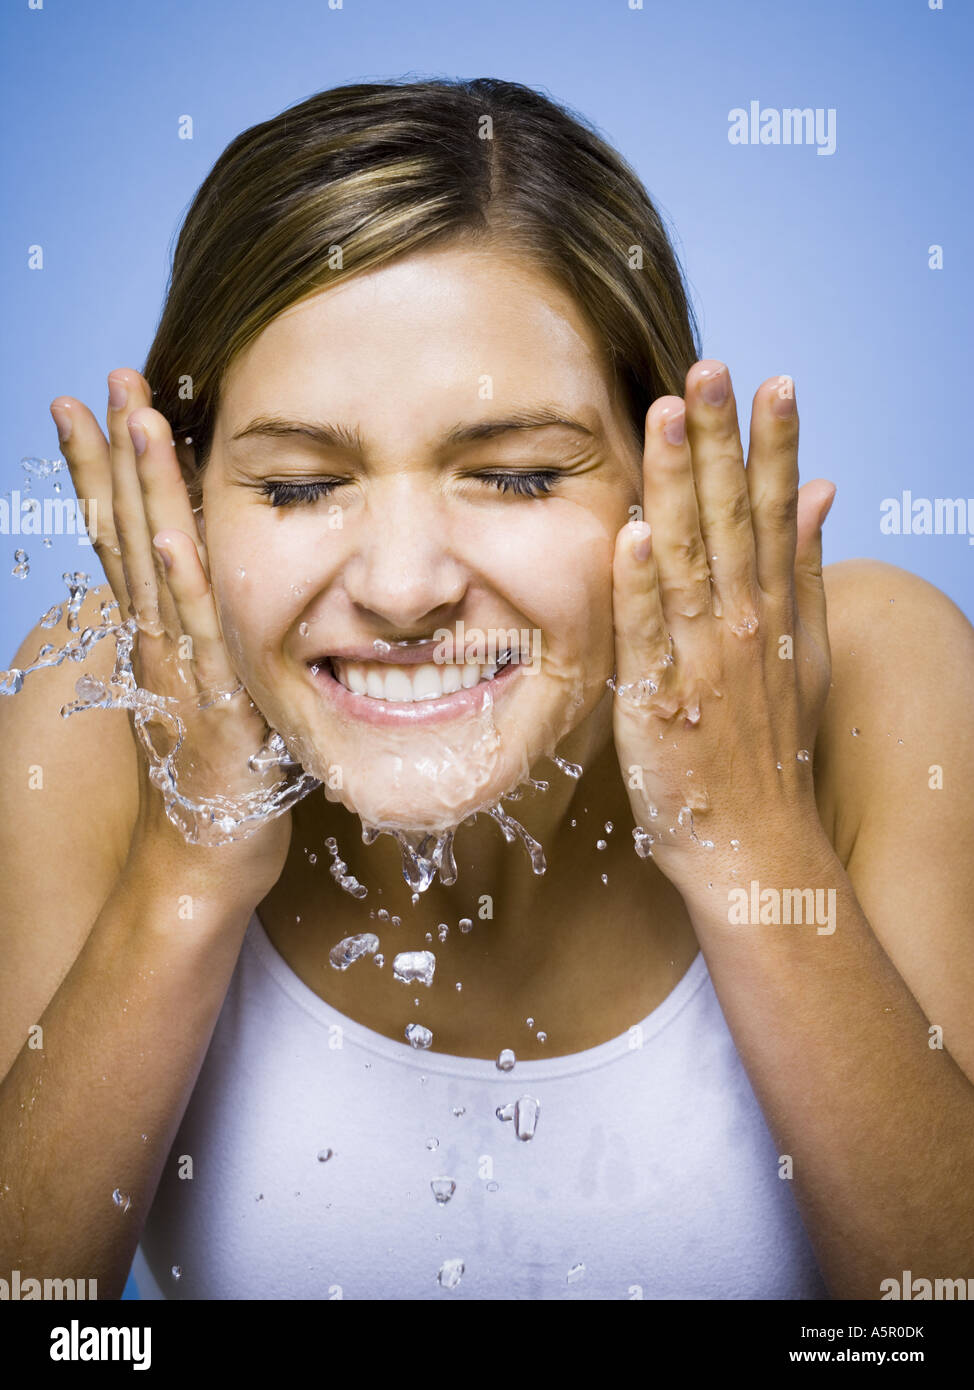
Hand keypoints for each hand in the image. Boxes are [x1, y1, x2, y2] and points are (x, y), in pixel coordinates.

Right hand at [50, 368, 314, 895]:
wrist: (204, 857)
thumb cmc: (212, 771)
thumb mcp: (204, 683)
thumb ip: (203, 629)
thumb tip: (205, 577)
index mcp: (153, 634)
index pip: (120, 537)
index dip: (103, 471)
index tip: (85, 405)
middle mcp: (154, 643)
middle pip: (128, 535)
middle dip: (118, 455)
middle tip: (107, 379)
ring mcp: (180, 672)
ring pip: (158, 568)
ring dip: (146, 493)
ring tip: (136, 420)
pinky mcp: (219, 708)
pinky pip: (202, 638)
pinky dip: (185, 586)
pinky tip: (171, 535)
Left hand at [611, 360, 834, 894]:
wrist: (755, 843)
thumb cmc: (769, 746)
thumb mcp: (808, 651)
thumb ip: (804, 567)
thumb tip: (818, 488)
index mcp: (774, 608)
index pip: (774, 511)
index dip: (774, 445)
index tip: (773, 382)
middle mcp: (742, 624)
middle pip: (729, 518)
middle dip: (720, 440)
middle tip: (712, 367)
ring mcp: (701, 661)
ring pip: (687, 558)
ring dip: (677, 487)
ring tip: (669, 415)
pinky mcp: (658, 701)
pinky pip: (645, 636)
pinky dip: (639, 586)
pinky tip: (632, 532)